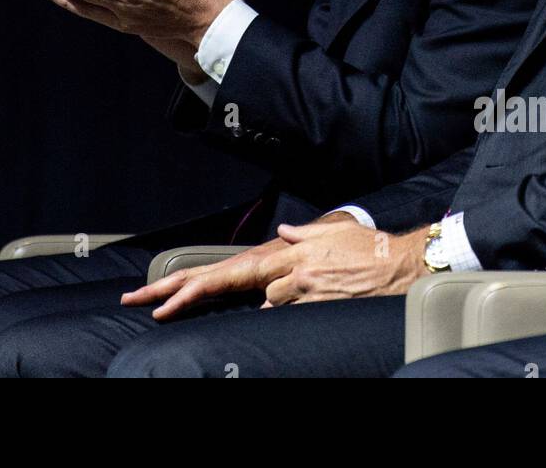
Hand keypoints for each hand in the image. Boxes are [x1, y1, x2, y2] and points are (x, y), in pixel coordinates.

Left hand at [119, 213, 425, 318]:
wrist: (396, 262)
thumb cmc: (365, 247)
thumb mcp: (328, 233)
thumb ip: (302, 234)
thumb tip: (285, 233)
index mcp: (282, 253)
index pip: (226, 270)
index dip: (190, 284)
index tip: (161, 298)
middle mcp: (283, 272)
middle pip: (225, 286)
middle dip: (182, 295)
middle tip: (149, 306)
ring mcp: (297, 292)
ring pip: (270, 302)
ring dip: (278, 298)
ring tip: (307, 283)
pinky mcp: (313, 308)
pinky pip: (291, 313)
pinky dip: (294, 308)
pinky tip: (309, 299)